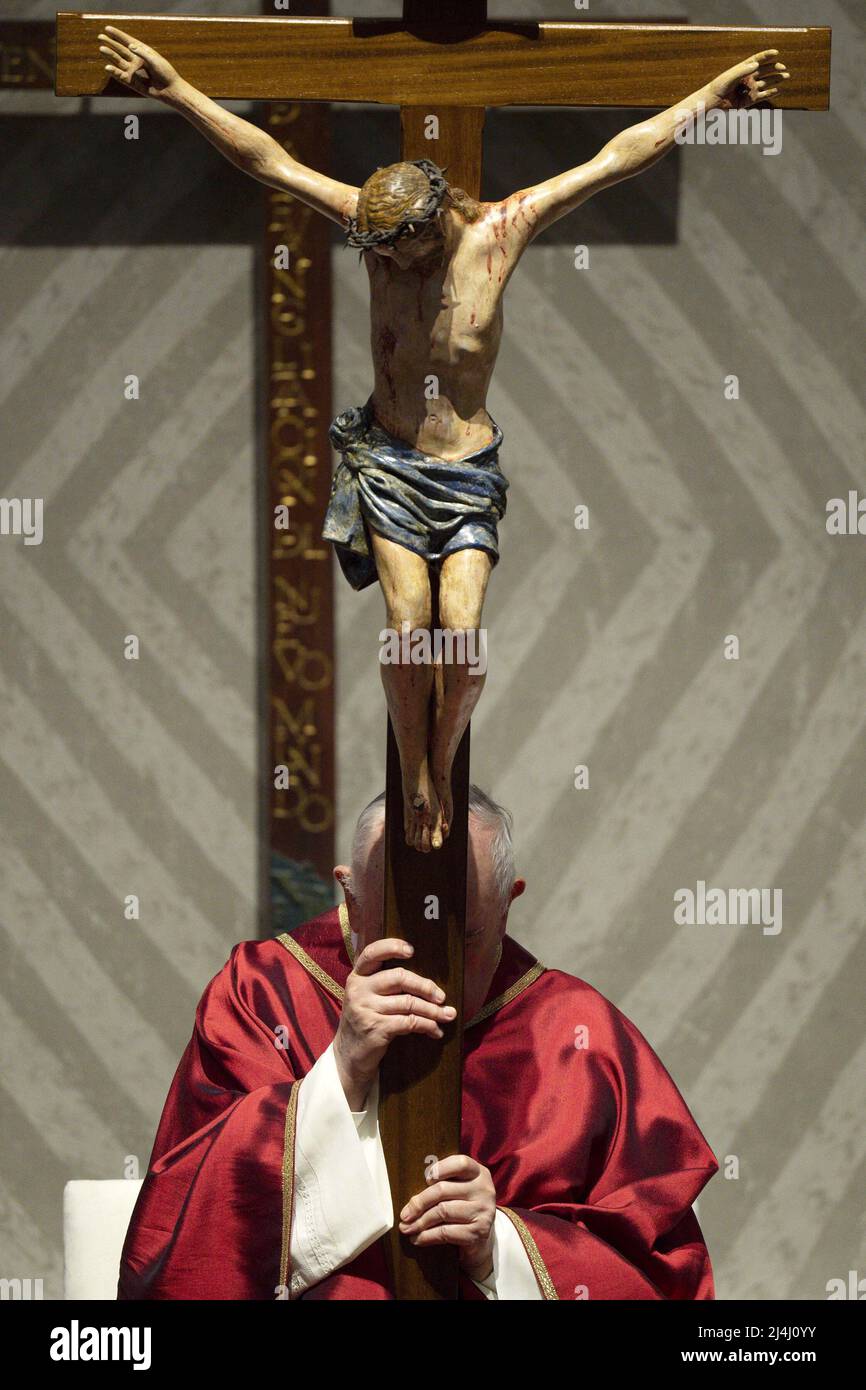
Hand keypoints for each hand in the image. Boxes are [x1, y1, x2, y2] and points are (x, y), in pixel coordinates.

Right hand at [98, 26, 181, 99]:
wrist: (169, 90)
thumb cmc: (165, 73)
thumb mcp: (154, 60)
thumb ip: (142, 53)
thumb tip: (129, 45)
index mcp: (142, 52)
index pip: (127, 41)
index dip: (117, 35)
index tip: (107, 28)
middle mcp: (136, 60)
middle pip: (120, 50)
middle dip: (110, 43)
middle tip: (100, 37)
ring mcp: (133, 71)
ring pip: (118, 61)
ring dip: (110, 55)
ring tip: (102, 48)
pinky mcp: (131, 82)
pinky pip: (120, 75)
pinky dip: (114, 71)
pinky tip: (107, 67)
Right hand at [333, 938, 455, 1109]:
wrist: (349, 1054)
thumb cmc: (365, 1019)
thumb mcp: (366, 996)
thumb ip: (384, 983)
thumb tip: (426, 981)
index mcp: (357, 977)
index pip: (372, 953)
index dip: (392, 947)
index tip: (411, 950)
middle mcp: (359, 990)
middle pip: (399, 977)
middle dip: (426, 986)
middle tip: (441, 997)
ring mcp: (366, 1009)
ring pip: (409, 1003)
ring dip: (433, 1010)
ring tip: (447, 1015)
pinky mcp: (376, 1028)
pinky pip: (409, 1022)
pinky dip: (427, 1026)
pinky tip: (435, 1031)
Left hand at [398, 1154, 496, 1281]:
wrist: (481, 1239)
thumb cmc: (462, 1207)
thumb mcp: (458, 1190)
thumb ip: (442, 1183)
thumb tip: (411, 1201)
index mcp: (478, 1173)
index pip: (460, 1163)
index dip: (440, 1168)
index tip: (425, 1180)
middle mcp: (484, 1190)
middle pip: (443, 1190)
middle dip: (419, 1203)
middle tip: (404, 1214)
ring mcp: (483, 1211)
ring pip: (442, 1211)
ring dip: (420, 1222)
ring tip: (406, 1228)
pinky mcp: (478, 1232)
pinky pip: (446, 1232)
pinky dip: (427, 1236)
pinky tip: (417, 1238)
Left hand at [708, 50, 789, 108]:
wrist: (713, 102)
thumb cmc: (719, 86)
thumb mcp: (730, 76)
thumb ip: (743, 70)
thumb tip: (757, 64)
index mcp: (744, 68)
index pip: (758, 59)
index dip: (767, 55)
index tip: (776, 52)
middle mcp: (748, 78)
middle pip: (765, 71)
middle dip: (775, 68)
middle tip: (783, 68)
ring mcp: (750, 89)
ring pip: (766, 82)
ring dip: (776, 79)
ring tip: (786, 76)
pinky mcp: (749, 100)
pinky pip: (762, 96)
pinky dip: (770, 93)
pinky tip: (779, 90)